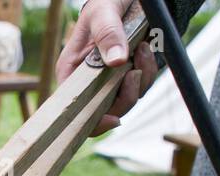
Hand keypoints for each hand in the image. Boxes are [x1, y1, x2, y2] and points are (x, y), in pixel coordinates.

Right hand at [55, 0, 157, 135]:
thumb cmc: (106, 1)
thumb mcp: (103, 12)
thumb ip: (108, 33)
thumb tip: (116, 61)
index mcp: (72, 70)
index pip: (76, 108)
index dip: (94, 120)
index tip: (114, 117)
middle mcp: (90, 80)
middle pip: (107, 110)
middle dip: (126, 95)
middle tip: (133, 72)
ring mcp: (109, 79)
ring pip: (127, 100)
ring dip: (140, 79)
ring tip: (142, 49)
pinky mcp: (127, 75)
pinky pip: (141, 86)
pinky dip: (147, 71)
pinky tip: (145, 50)